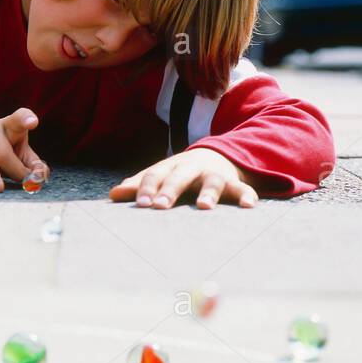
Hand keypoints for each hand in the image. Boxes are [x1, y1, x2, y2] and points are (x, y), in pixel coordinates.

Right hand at [0, 109, 50, 191]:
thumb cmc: (7, 153)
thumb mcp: (24, 156)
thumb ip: (35, 166)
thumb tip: (39, 176)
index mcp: (9, 125)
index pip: (18, 119)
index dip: (25, 119)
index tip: (33, 122)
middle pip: (3, 152)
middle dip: (15, 170)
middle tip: (23, 182)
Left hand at [109, 149, 259, 209]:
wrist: (215, 156)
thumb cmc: (178, 173)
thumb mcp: (159, 176)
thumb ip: (139, 186)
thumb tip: (112, 195)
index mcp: (168, 168)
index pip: (154, 175)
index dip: (146, 188)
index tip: (141, 203)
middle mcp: (190, 169)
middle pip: (179, 177)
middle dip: (170, 190)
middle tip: (160, 206)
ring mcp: (212, 174)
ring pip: (211, 182)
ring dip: (209, 193)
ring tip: (204, 206)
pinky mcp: (232, 181)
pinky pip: (240, 188)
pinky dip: (245, 195)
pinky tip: (249, 206)